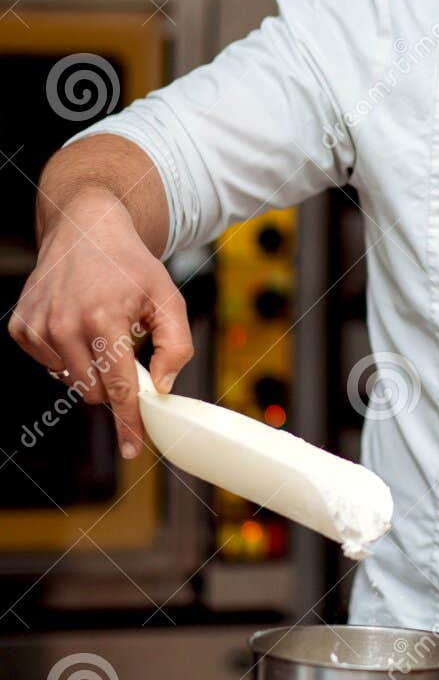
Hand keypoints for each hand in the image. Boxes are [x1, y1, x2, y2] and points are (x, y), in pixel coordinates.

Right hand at [9, 190, 193, 458]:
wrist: (85, 230)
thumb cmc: (130, 267)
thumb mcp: (168, 299)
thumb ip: (176, 346)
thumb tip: (161, 387)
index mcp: (103, 319)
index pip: (118, 387)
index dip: (129, 420)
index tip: (133, 449)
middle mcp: (63, 325)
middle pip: (94, 392)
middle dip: (114, 384)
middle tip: (124, 351)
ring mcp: (37, 327)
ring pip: (72, 382)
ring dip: (91, 368)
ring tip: (100, 329)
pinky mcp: (21, 328)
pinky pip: (51, 367)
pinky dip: (68, 356)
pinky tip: (77, 326)